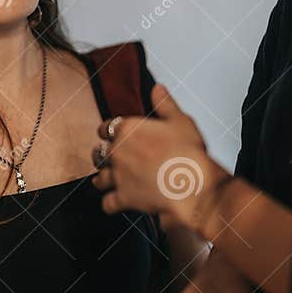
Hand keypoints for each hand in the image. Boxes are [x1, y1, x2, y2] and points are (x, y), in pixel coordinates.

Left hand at [93, 85, 229, 232]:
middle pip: (99, 154)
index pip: (105, 127)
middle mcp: (117, 152)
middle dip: (104, 156)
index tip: (111, 135)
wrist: (192, 184)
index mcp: (128, 129)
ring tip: (108, 181)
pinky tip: (116, 202)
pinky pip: (107, 203)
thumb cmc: (189, 152)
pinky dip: (111, 203)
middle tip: (111, 159)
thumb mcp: (180, 120)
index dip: (108, 131)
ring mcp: (118, 176)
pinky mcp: (123, 198)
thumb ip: (165, 103)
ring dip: (103, 180)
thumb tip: (157, 88)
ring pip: (99, 179)